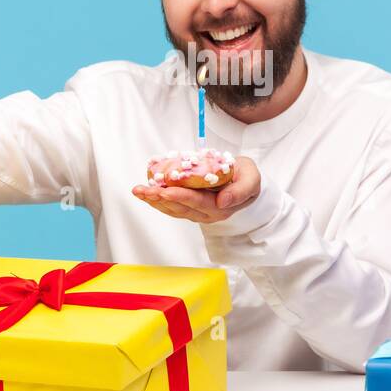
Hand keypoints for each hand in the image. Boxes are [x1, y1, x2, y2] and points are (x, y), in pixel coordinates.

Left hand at [131, 156, 260, 223]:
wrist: (245, 181)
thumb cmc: (247, 177)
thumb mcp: (252, 179)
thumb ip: (240, 191)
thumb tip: (223, 202)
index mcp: (221, 207)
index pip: (198, 202)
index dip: (181, 196)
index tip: (166, 190)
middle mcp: (207, 213)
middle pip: (180, 207)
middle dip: (160, 198)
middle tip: (143, 190)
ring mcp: (197, 212)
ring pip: (172, 209)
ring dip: (154, 200)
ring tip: (139, 191)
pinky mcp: (190, 208)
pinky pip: (171, 207)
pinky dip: (157, 200)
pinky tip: (145, 193)